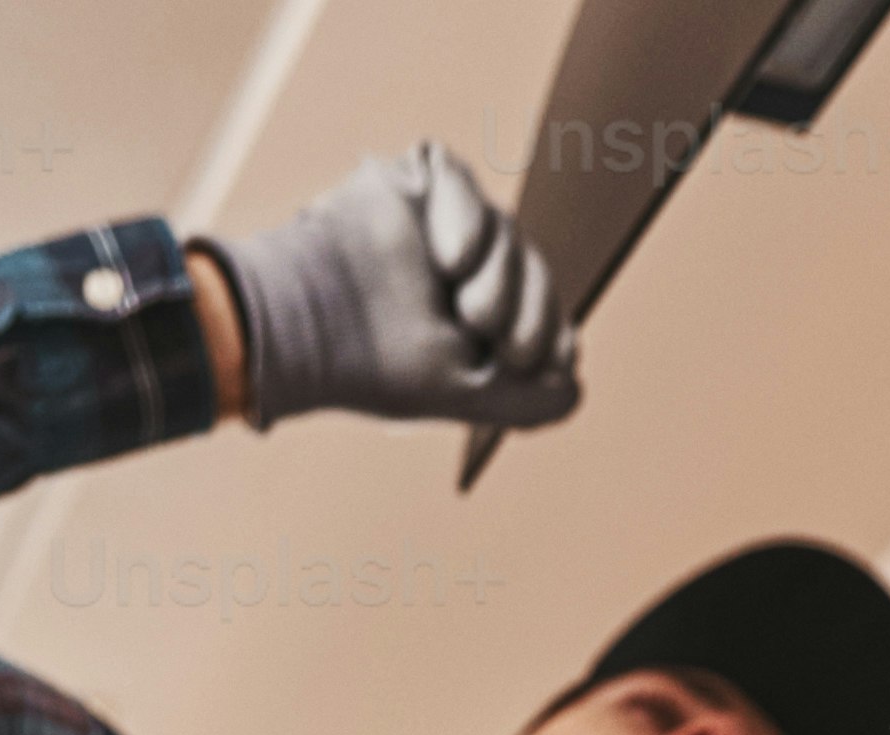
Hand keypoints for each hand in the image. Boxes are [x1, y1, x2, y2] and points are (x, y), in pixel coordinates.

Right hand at [200, 144, 577, 434]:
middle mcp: (456, 273)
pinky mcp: (413, 181)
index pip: (538, 310)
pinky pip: (465, 182)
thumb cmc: (377, 368)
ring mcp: (437, 224)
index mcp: (465, 325)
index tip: (532, 358)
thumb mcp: (469, 395)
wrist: (314, 325)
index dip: (550, 329)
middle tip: (501, 339)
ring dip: (501, 274)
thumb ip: (530, 398)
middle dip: (531, 308)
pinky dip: (468, 219)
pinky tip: (449, 258)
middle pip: (533, 268)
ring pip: (508, 230)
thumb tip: (575, 387)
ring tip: (467, 306)